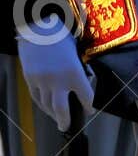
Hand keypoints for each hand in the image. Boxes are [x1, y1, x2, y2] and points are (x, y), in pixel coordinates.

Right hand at [16, 16, 94, 131]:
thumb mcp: (77, 57)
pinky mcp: (30, 78)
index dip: (89, 107)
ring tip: (56, 119)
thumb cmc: (61, 39)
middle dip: (65, 121)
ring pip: (47, 105)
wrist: (38, 27)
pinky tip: (46, 107)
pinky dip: (42, 104)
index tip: (89, 111)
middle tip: (66, 127)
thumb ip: (79, 75)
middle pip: (62, 110)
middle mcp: (58, 81)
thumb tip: (81, 90)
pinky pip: (36, 96)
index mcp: (75, 75)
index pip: (86, 99)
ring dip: (52, 114)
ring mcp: (42, 81)